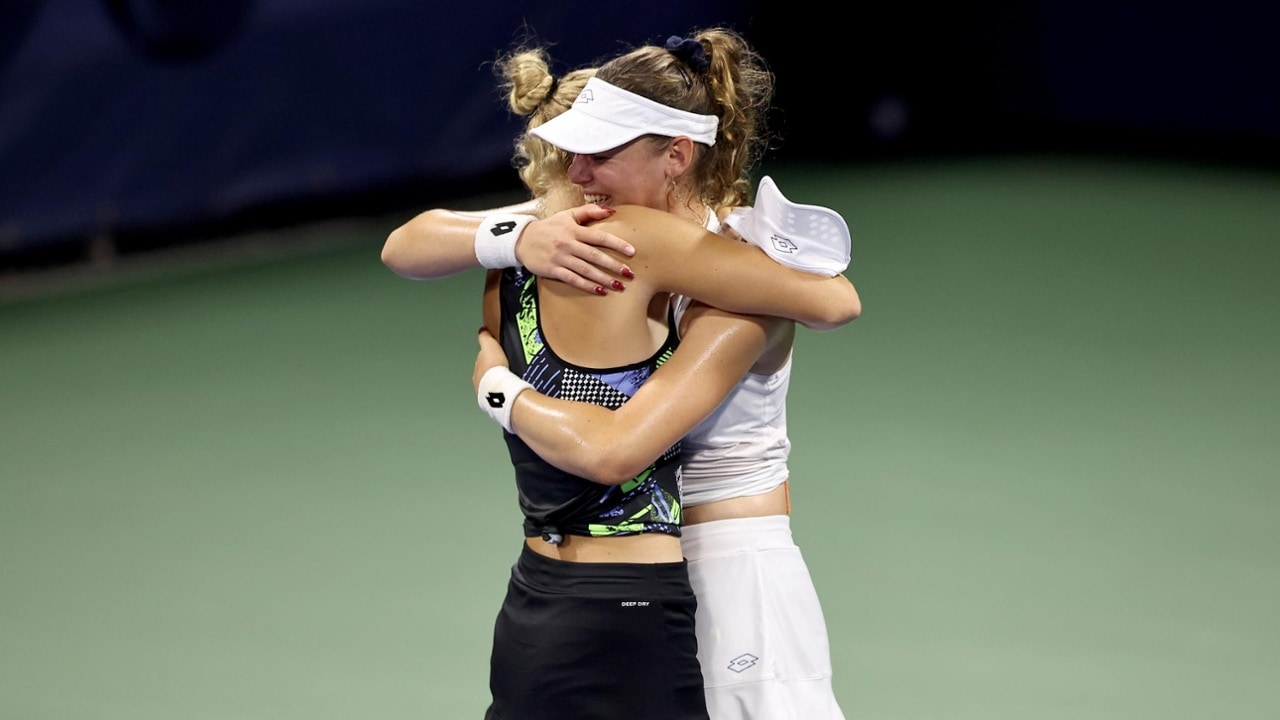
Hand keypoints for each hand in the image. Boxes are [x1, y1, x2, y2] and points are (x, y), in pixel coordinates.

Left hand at [472, 327, 509, 392]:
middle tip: (503, 367)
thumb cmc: (494, 368)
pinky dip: (500, 390)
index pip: (481, 358)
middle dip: (492, 369)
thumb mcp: (490, 345)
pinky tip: (507, 388)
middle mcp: (478, 379)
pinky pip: (496, 393)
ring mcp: (484, 390)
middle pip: (485, 371)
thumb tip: (482, 330)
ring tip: (506, 378)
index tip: (494, 355)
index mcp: (477, 366)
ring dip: (496, 380)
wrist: (499, 387)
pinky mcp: (492, 400)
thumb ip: (485, 338)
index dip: (488, 355)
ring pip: (490, 383)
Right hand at [515, 204, 635, 293]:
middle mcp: (568, 244)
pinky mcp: (553, 270)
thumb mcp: (567, 215)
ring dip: (603, 278)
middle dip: (613, 265)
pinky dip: (587, 286)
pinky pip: (572, 279)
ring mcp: (560, 258)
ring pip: (585, 270)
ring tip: (619, 285)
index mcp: (574, 230)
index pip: (599, 237)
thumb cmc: (549, 227)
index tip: (632, 252)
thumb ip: (589, 211)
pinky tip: (600, 291)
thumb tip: (611, 211)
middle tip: (629, 274)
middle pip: (595, 256)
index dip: (617, 244)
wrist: (522, 239)